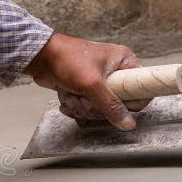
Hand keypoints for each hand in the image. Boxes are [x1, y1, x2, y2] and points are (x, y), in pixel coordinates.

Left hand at [24, 33, 151, 130]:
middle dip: (96, 106)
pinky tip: (66, 98)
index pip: (141, 89)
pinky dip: (75, 106)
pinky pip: (87, 107)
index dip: (129, 103)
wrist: (40, 58)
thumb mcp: (92, 84)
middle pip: (118, 104)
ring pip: (101, 108)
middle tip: (84, 97)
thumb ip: (111, 106)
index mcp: (124, 62)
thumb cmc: (66, 60)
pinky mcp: (86, 89)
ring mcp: (100, 81)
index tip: (113, 105)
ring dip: (83, 106)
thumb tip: (128, 124)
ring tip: (71, 95)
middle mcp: (115, 71)